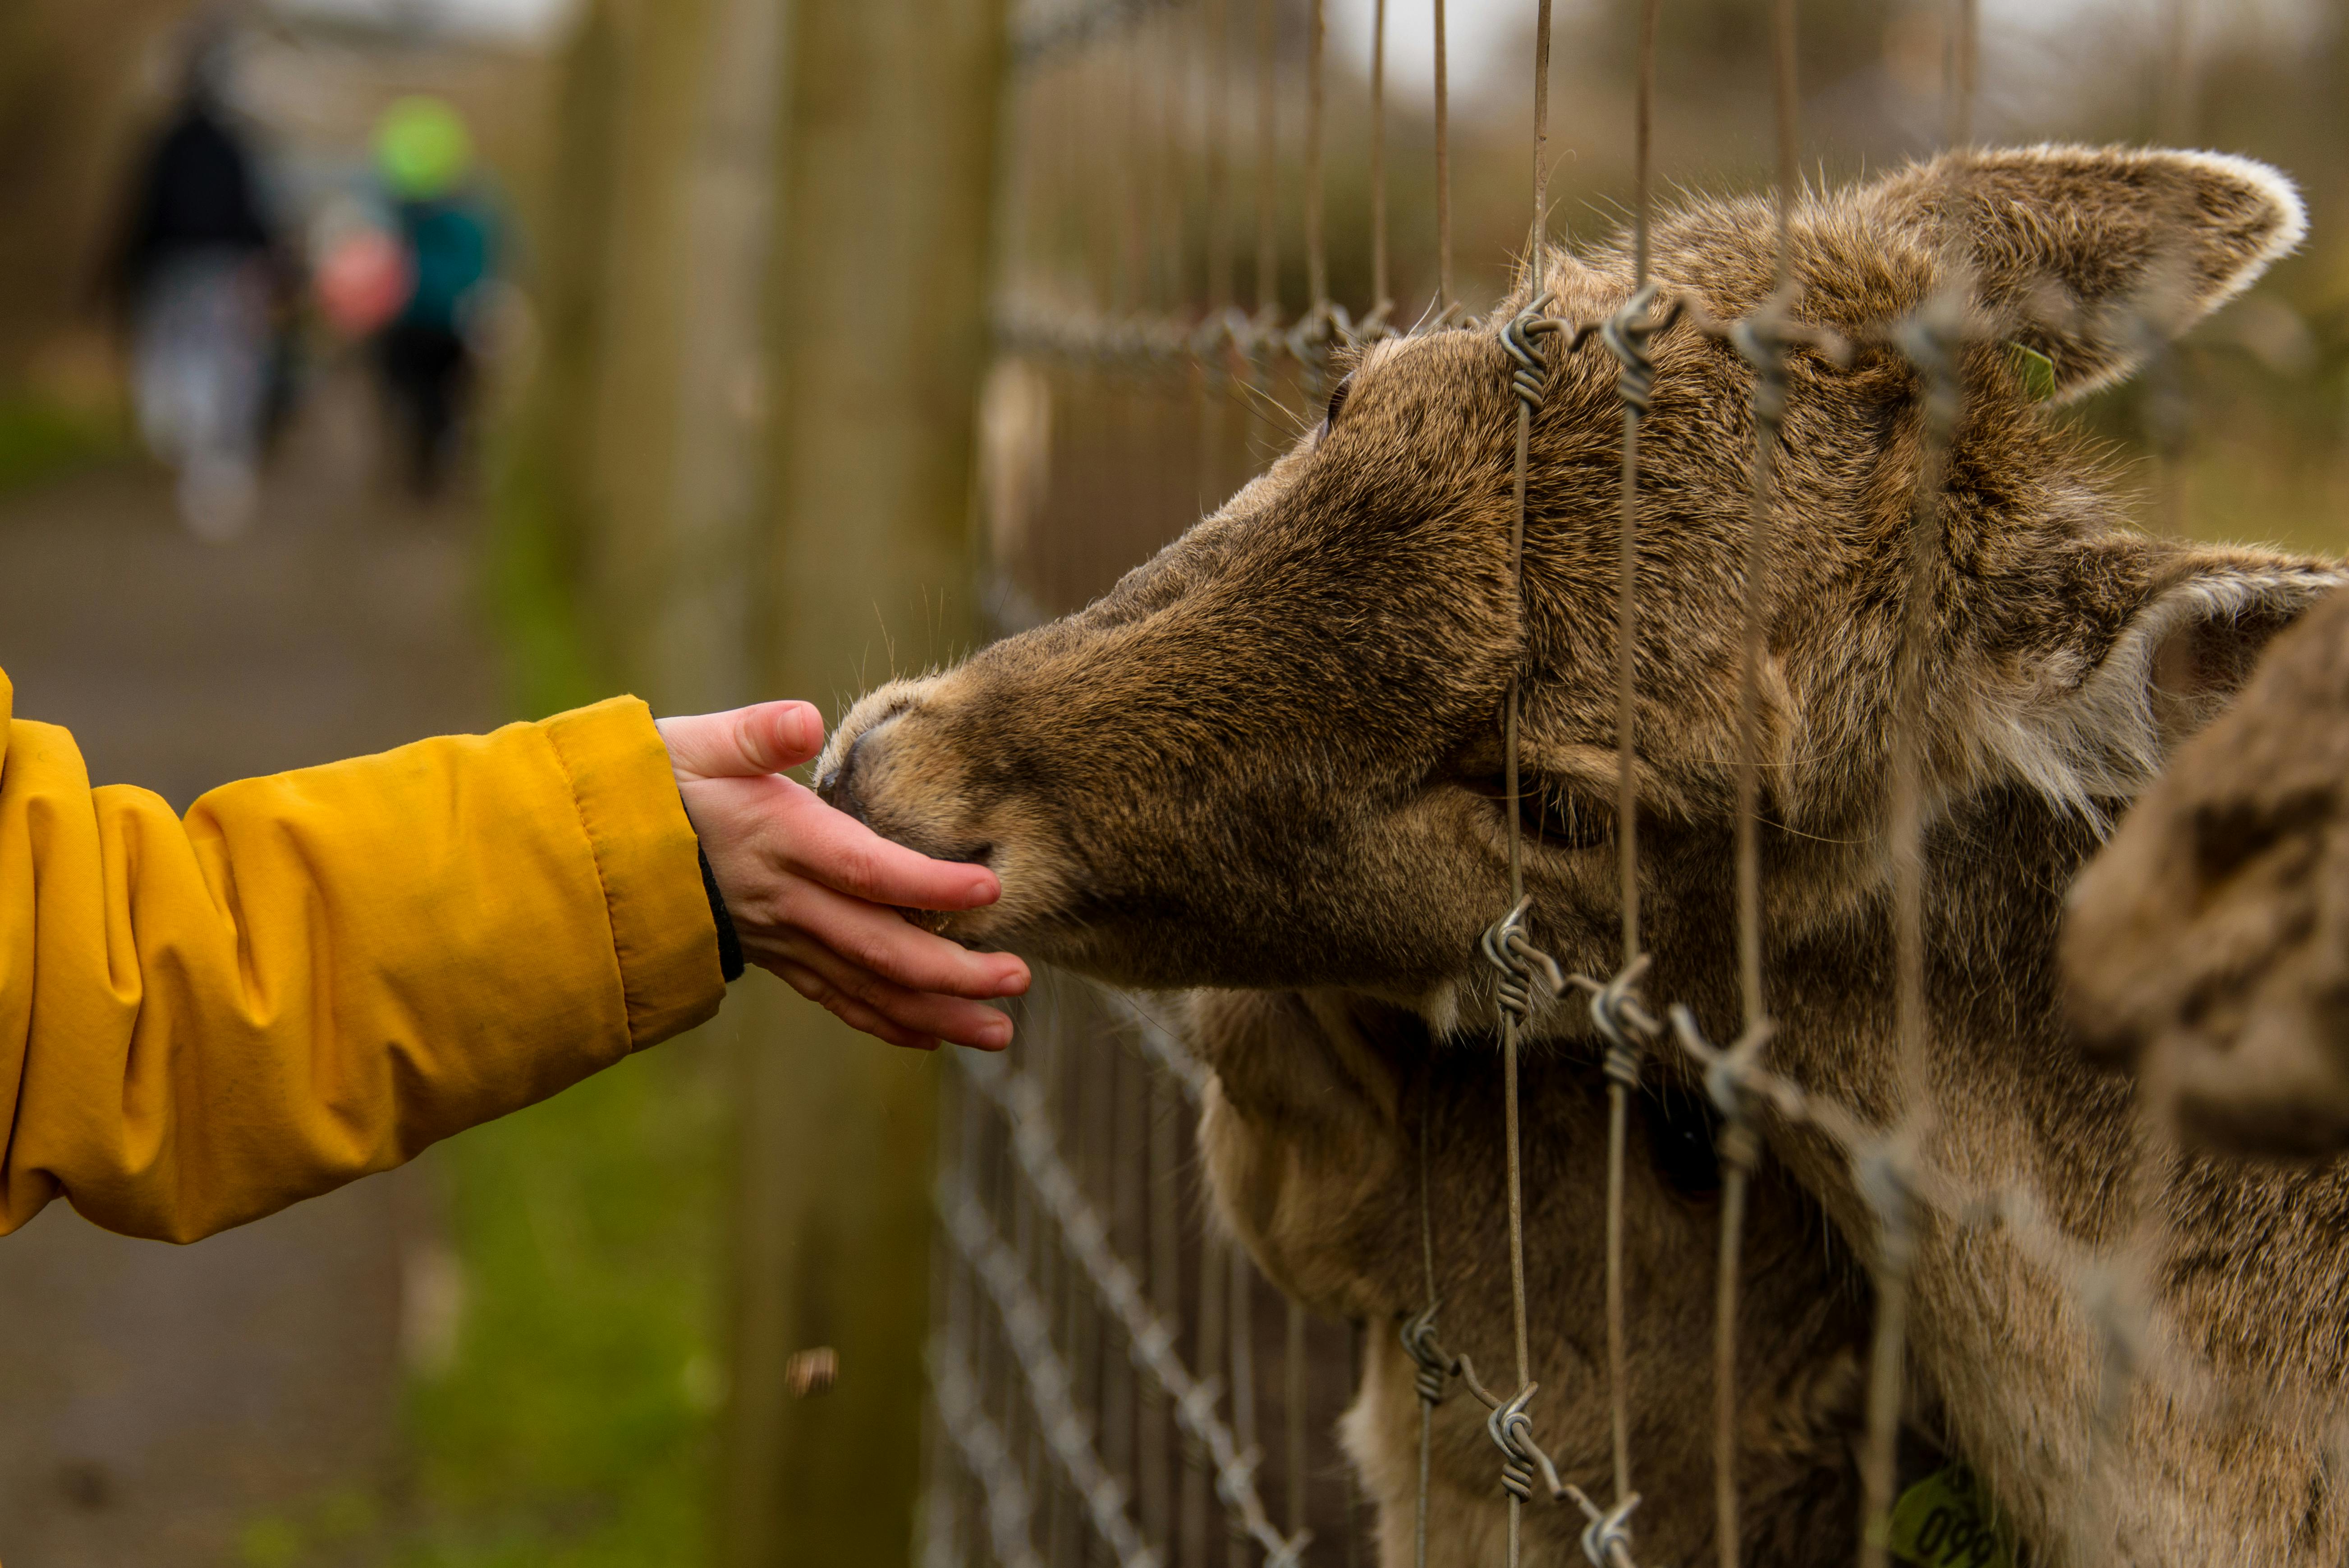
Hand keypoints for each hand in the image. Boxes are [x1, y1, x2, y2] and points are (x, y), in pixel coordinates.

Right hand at [657, 702, 1029, 1050]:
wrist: (596, 854)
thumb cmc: (657, 786)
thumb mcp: (697, 743)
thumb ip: (753, 733)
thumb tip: (802, 720)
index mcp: (779, 841)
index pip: (866, 868)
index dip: (929, 882)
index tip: (990, 888)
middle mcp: (787, 902)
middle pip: (881, 947)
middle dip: (954, 971)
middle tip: (1021, 979)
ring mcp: (783, 940)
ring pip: (869, 988)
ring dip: (936, 1013)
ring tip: (1001, 1032)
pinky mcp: (777, 959)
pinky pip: (839, 999)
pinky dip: (888, 1022)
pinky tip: (934, 1035)